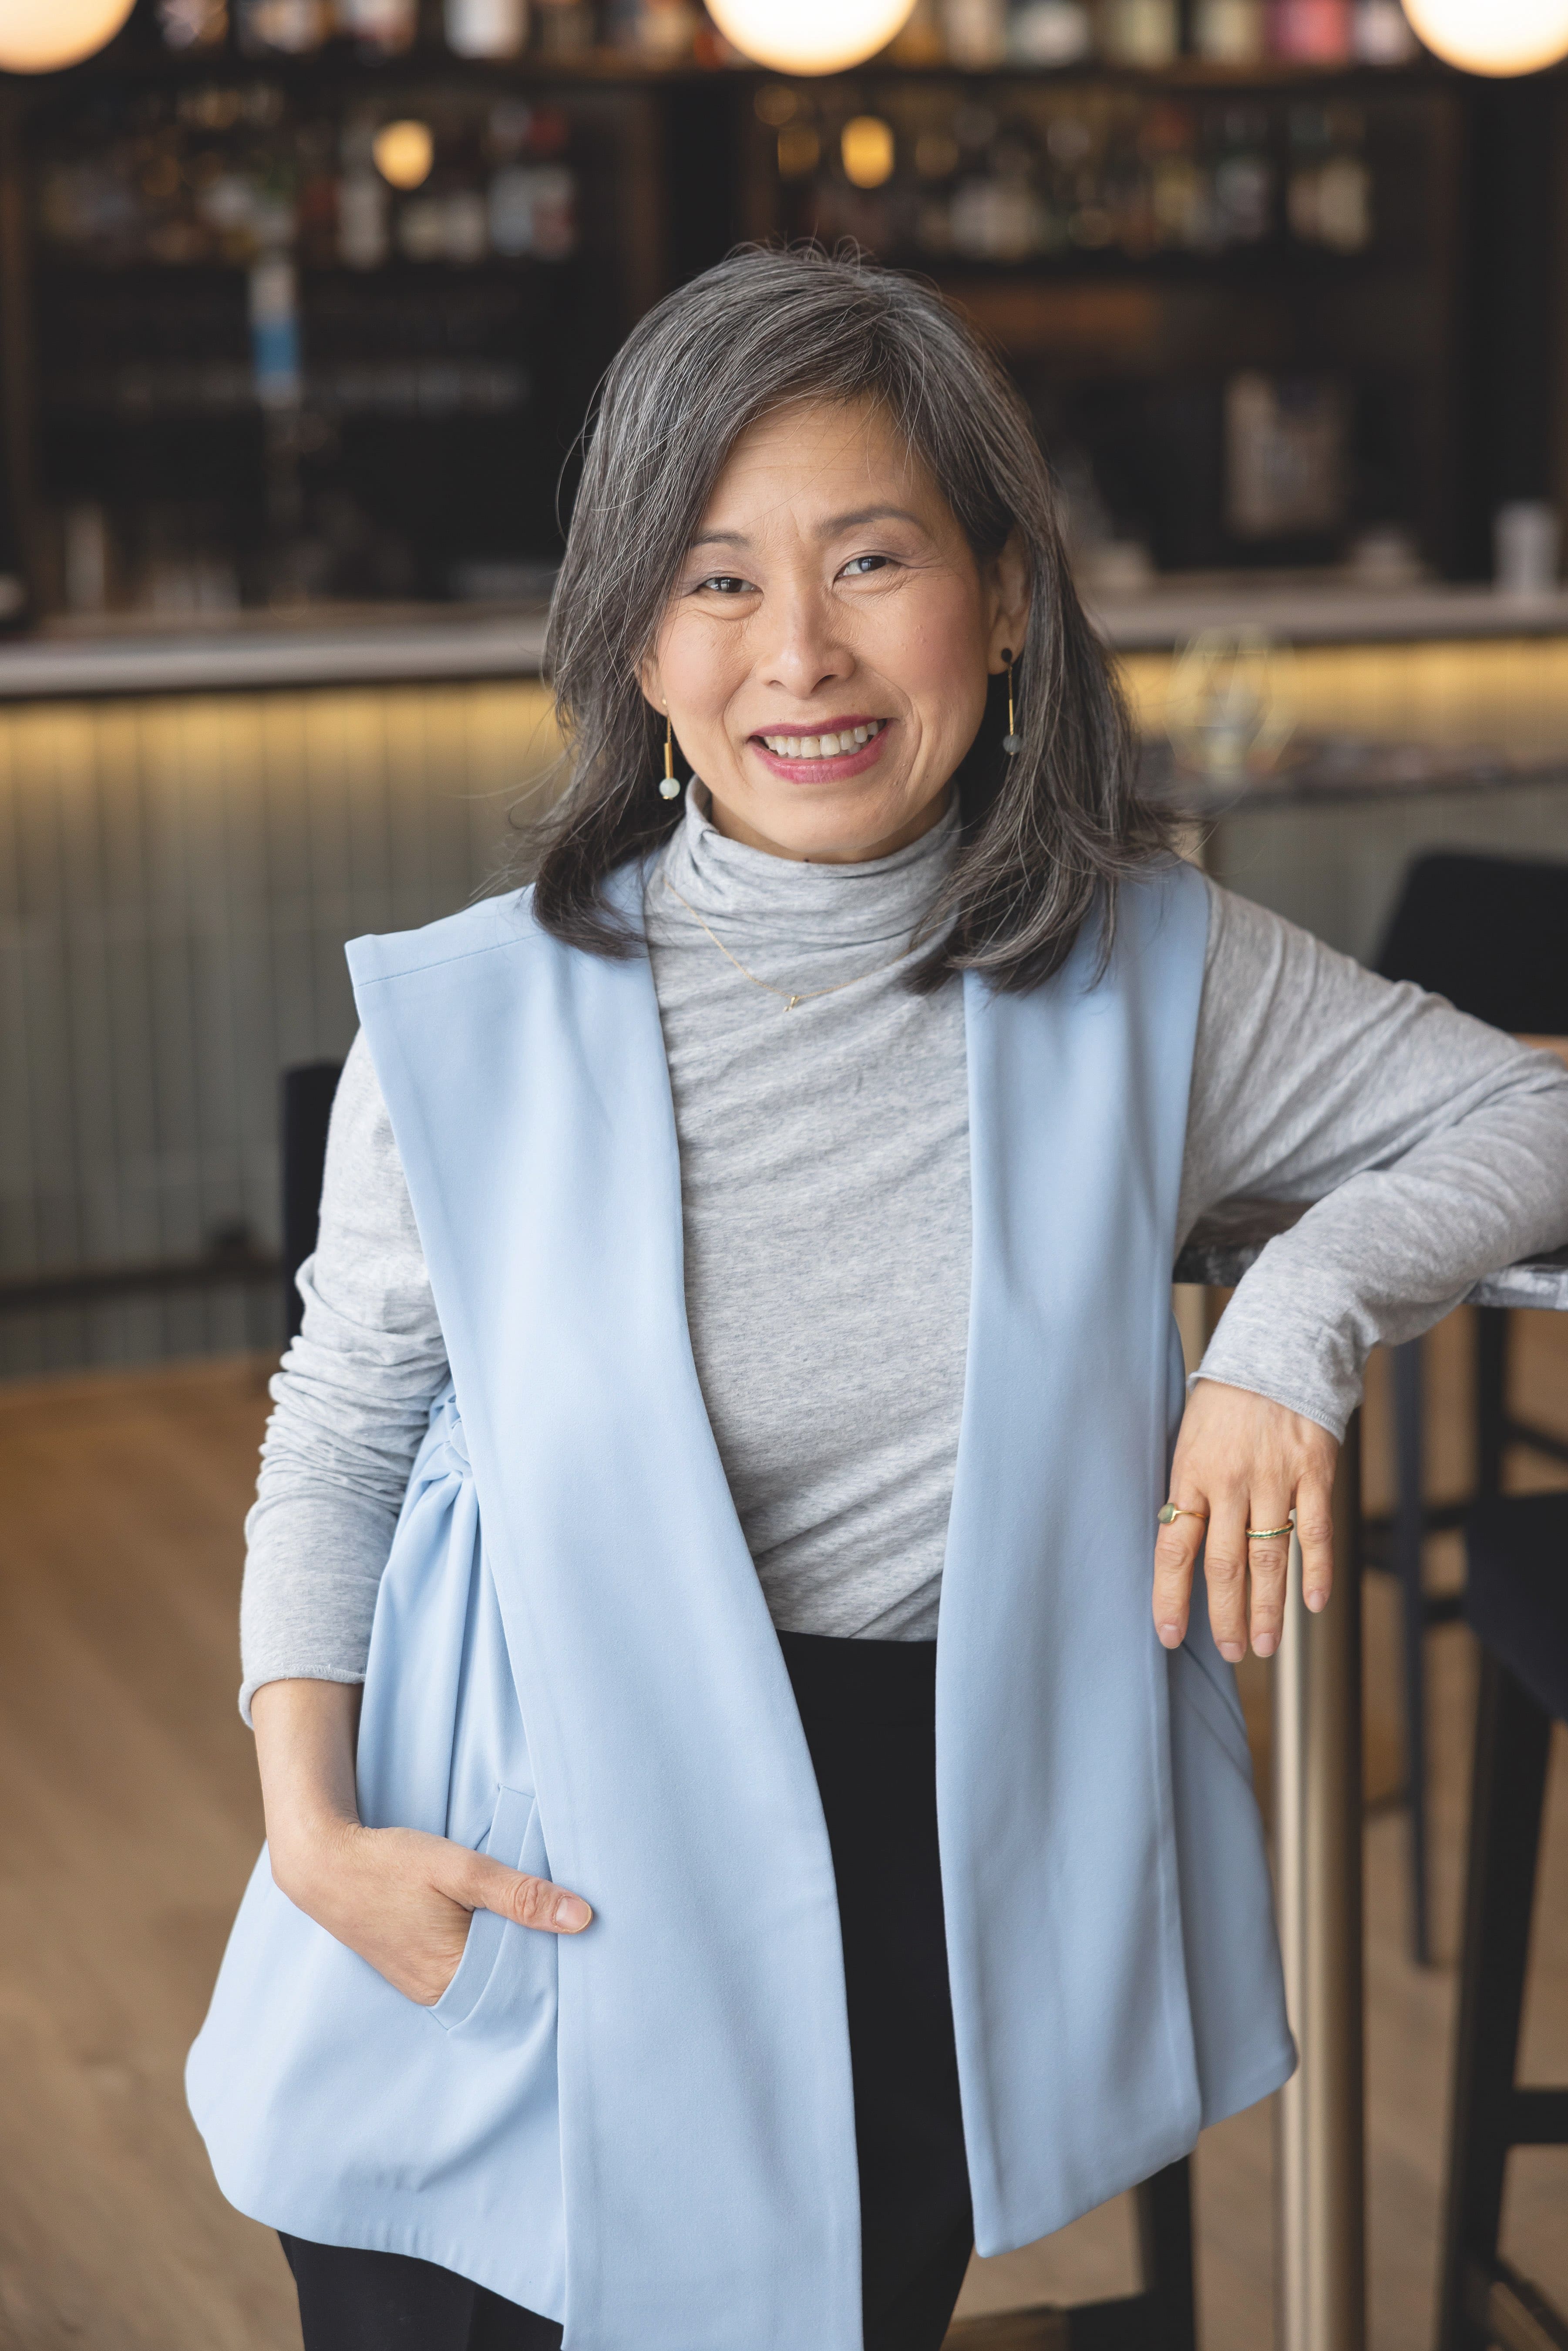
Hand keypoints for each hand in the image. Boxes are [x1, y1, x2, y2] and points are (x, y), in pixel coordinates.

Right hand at [271, 1816, 592, 2006]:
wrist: (324, 1864)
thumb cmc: (390, 1863)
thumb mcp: (459, 1869)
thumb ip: (520, 1894)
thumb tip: (583, 1918)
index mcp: (454, 1978)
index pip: (527, 1978)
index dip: (557, 1952)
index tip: (585, 1927)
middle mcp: (440, 1993)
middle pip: (508, 1978)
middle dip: (537, 1950)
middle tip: (568, 1915)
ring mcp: (425, 1985)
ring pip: (488, 1972)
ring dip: (510, 1946)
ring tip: (535, 1913)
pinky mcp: (417, 1970)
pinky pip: (465, 1966)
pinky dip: (484, 1945)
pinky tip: (495, 1920)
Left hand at [1152, 1379, 1338, 1663]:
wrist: (1278, 1348)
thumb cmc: (1226, 1400)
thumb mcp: (1190, 1439)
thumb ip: (1189, 1491)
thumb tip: (1179, 1547)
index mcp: (1191, 1474)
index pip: (1174, 1548)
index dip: (1171, 1596)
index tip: (1170, 1636)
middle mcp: (1230, 1482)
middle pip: (1224, 1565)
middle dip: (1224, 1616)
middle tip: (1230, 1652)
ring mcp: (1274, 1478)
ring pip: (1269, 1558)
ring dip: (1267, 1608)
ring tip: (1263, 1644)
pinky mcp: (1314, 1472)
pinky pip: (1315, 1531)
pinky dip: (1316, 1571)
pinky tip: (1313, 1605)